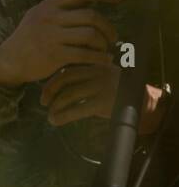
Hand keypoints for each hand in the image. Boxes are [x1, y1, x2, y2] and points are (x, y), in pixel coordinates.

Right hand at [0, 0, 121, 86]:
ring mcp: (51, 36)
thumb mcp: (39, 17)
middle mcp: (50, 18)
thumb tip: (91, 3)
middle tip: (112, 37)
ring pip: (90, 35)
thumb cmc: (29, 38)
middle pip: (91, 16)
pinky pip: (84, 54)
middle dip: (108, 27)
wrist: (9, 60)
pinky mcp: (53, 55)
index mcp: (49, 5)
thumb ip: (61, 10)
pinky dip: (98, 59)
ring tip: (105, 50)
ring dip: (103, 44)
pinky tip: (103, 61)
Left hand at [40, 65, 167, 132]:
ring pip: (69, 95)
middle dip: (50, 92)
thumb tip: (52, 90)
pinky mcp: (104, 101)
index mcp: (96, 65)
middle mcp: (98, 72)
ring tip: (51, 116)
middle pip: (65, 79)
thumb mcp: (101, 80)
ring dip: (55, 107)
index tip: (44, 94)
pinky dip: (63, 116)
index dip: (52, 82)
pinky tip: (56, 121)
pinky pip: (78, 109)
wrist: (144, 104)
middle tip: (44, 103)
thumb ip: (83, 79)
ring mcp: (102, 86)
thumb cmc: (117, 93)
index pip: (67, 70)